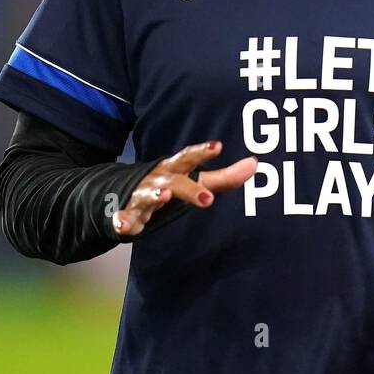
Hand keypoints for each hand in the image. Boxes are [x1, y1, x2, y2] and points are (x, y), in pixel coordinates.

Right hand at [111, 141, 257, 236]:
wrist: (118, 192)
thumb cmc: (166, 184)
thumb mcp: (194, 179)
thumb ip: (224, 177)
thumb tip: (255, 163)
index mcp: (174, 169)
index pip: (189, 158)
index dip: (202, 152)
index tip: (218, 146)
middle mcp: (157, 179)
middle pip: (174, 181)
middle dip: (190, 188)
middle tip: (208, 199)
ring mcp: (140, 196)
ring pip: (146, 195)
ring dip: (155, 196)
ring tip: (165, 195)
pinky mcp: (126, 215)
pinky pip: (123, 219)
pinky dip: (122, 222)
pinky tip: (124, 227)